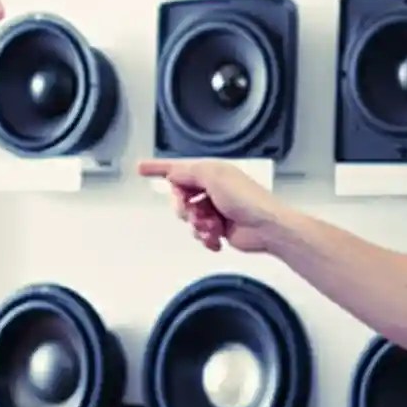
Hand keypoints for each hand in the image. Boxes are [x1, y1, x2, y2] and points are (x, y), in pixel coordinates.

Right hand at [137, 158, 283, 252]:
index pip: (179, 169)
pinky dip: (206, 238)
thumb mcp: (213, 176)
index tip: (141, 168)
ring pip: (188, 219)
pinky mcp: (219, 228)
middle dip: (185, 208)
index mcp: (211, 172)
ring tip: (213, 226)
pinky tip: (216, 238)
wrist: (265, 227)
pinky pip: (199, 234)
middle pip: (180, 198)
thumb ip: (188, 172)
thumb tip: (173, 175)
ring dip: (198, 225)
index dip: (158, 168)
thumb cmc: (247, 199)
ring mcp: (215, 209)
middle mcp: (212, 189)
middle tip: (193, 212)